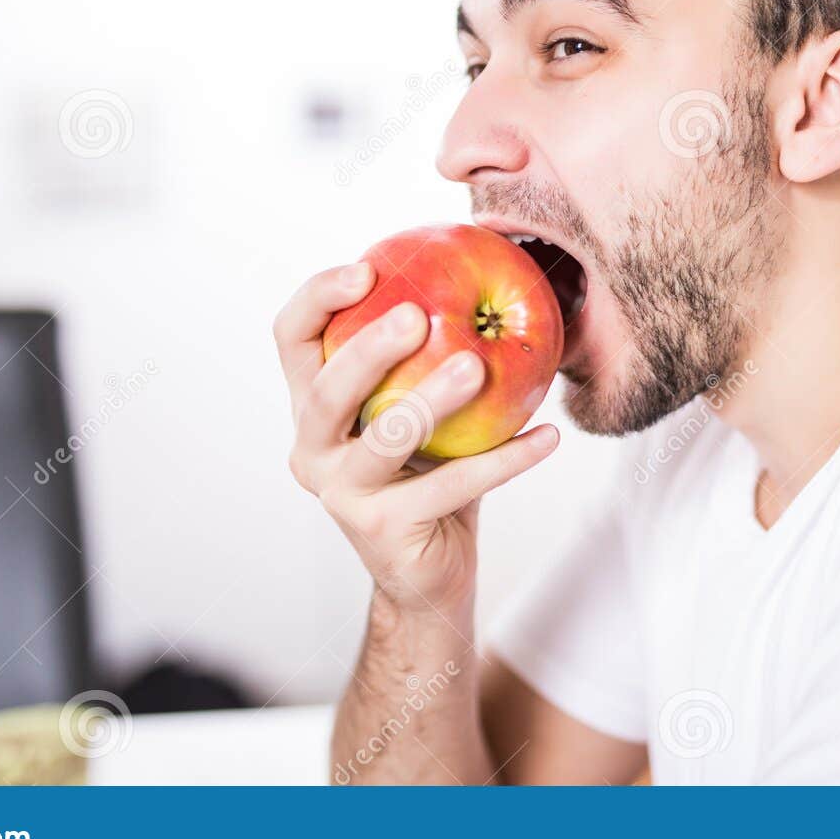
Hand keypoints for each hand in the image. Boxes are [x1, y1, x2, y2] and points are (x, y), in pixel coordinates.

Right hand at [274, 262, 558, 615]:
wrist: (426, 571)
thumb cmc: (427, 473)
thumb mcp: (418, 406)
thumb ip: (429, 352)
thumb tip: (488, 269)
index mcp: (312, 407)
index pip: (293, 339)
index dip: (319, 297)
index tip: (370, 267)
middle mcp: (313, 448)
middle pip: (327, 390)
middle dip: (369, 348)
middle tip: (419, 315)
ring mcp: (342, 494)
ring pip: (385, 438)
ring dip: (433, 398)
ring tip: (478, 367)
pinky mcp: (383, 530)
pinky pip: (452, 485)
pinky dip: (504, 459)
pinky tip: (546, 436)